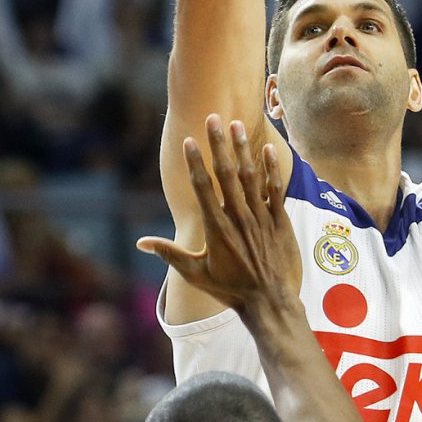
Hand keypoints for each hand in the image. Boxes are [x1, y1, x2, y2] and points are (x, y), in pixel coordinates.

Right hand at [137, 115, 301, 310]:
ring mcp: (261, 217)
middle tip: (213, 118)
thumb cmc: (230, 290)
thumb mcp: (196, 274)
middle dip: (219, 144)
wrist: (270, 303)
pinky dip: (270, 169)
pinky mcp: (280, 221)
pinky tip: (266, 149)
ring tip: (237, 124)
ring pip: (251, 176)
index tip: (189, 141)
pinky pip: (274, 189)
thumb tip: (141, 243)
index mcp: (216, 228)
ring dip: (243, 149)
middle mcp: (238, 217)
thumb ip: (170, 253)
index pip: (203, 188)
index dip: (195, 162)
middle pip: (226, 173)